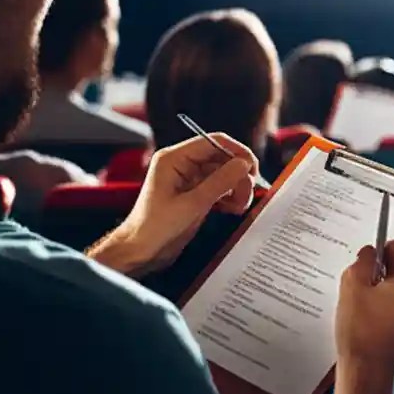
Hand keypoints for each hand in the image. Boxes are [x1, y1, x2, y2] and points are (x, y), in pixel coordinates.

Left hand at [88, 134, 258, 276]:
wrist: (140, 251)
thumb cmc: (156, 228)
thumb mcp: (193, 204)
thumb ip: (220, 181)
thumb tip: (244, 164)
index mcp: (174, 158)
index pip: (215, 142)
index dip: (238, 152)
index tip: (253, 170)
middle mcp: (181, 164)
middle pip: (222, 158)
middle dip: (238, 175)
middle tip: (248, 194)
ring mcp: (187, 179)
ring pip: (223, 173)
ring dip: (236, 187)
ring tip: (240, 206)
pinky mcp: (193, 193)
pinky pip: (218, 187)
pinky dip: (229, 196)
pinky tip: (233, 209)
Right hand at [333, 240, 393, 393]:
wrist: (367, 369)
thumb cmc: (363, 332)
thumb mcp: (353, 285)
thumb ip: (362, 260)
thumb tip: (368, 253)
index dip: (388, 246)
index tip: (373, 254)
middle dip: (389, 262)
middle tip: (367, 272)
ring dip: (389, 278)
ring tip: (367, 290)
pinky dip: (392, 293)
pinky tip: (372, 304)